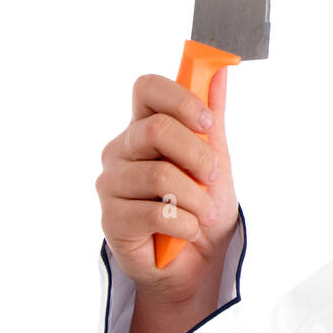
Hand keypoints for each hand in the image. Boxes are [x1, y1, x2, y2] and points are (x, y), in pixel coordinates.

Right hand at [95, 67, 237, 305]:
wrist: (198, 259)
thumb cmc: (202, 204)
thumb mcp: (216, 157)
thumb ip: (212, 116)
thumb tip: (220, 72)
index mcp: (144, 128)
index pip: (147, 89)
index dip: (180, 100)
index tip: (208, 123)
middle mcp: (121, 150)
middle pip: (155, 129)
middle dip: (198, 155)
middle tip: (213, 177)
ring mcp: (112, 184)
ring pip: (159, 175)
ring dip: (196, 198)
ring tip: (204, 213)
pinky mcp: (111, 219)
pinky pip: (156, 212)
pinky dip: (185, 223)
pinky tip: (186, 230)